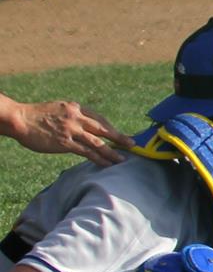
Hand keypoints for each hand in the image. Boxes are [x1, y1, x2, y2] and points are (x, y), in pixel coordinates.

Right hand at [5, 99, 132, 165]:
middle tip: (133, 144)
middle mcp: (77, 118)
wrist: (20, 120)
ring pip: (98, 142)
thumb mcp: (59, 109)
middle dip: (120, 137)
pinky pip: (86, 152)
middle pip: (104, 129)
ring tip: (122, 159)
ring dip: (112, 152)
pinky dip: (98, 158)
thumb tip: (86, 126)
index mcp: (76, 108)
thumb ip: (74, 116)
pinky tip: (106, 164)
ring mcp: (71, 131)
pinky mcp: (64, 143)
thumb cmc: (37, 115)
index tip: (120, 135)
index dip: (111, 128)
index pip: (100, 119)